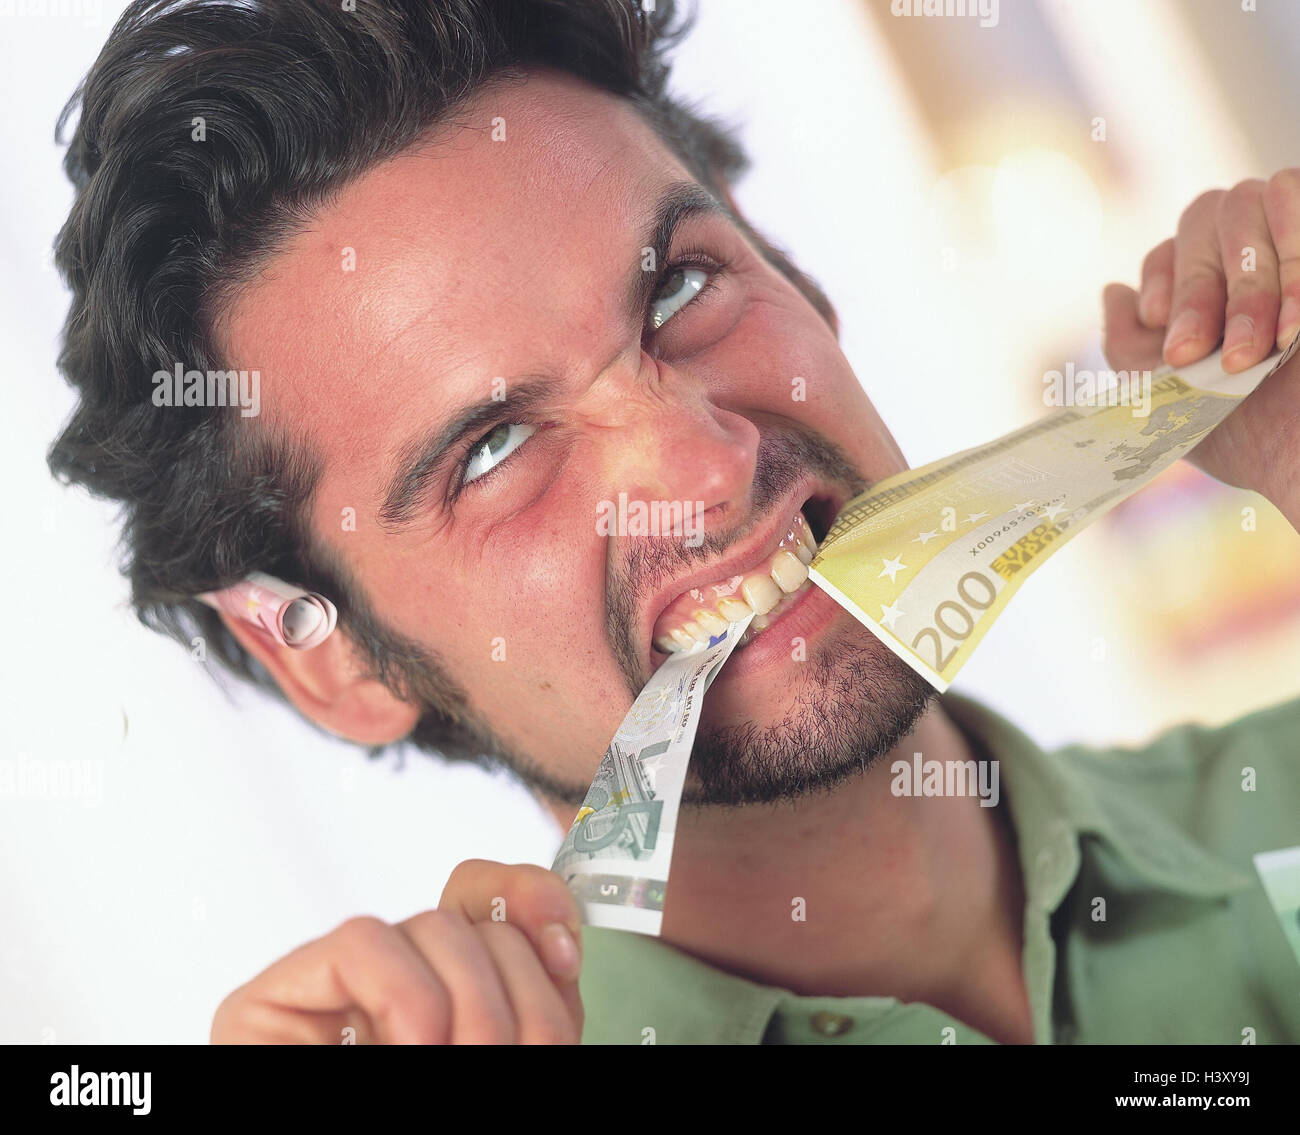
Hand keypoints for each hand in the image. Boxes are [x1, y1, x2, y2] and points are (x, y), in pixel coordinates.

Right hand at [211, 860, 583, 1043]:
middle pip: (472, 923)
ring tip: (455, 1062)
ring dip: (470, 1005)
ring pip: (430, 927)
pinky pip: (362, 944)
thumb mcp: (510, 1065)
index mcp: (448, 997)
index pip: (488, 903)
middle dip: (514, 991)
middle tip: (506, 1059)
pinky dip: (407, 995)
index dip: (531, 903)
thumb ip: (538, 1012)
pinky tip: (414, 1046)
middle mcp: (390, 984)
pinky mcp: (267, 1002)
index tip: (567, 954)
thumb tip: (563, 941)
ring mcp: (328, 991)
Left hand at [1101, 171, 1299, 526]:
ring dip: (1247, 287)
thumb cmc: (1252, 434)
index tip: (1158, 325)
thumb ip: (1133, 347)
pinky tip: (1291, 329)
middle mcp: (1259, 248)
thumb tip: (1113, 291)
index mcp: (1217, 280)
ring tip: (1250, 355)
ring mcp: (1296, 239)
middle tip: (1191, 355)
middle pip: (1208, 216)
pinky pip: (1299, 201)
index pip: (1174, 246)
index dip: (1162, 278)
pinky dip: (1292, 269)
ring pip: (1256, 200)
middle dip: (1197, 291)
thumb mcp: (1175, 396)